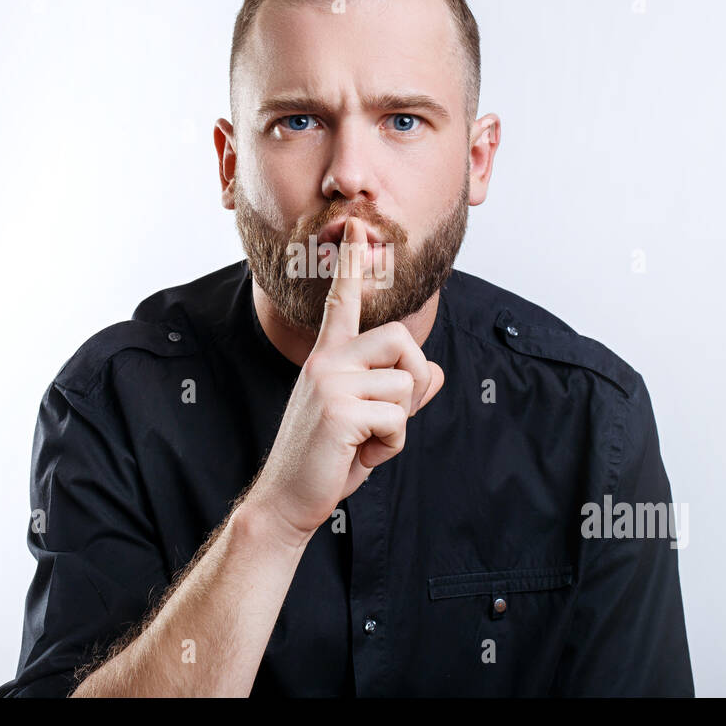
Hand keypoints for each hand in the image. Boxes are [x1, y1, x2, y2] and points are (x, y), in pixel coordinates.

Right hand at [249, 215, 445, 545]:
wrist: (288, 499)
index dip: (351, 264)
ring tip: (365, 442)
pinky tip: (359, 455)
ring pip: (406, 384)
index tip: (356, 226)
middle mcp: (326, 361)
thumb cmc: (326, 460)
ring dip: (399, 424)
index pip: (341, 302)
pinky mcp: (340, 410)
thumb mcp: (367, 421)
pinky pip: (398, 419)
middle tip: (390, 417)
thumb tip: (437, 373)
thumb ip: (399, 393)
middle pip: (403, 339)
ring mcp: (330, 382)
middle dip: (414, 380)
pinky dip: (390, 446)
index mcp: (327, 357)